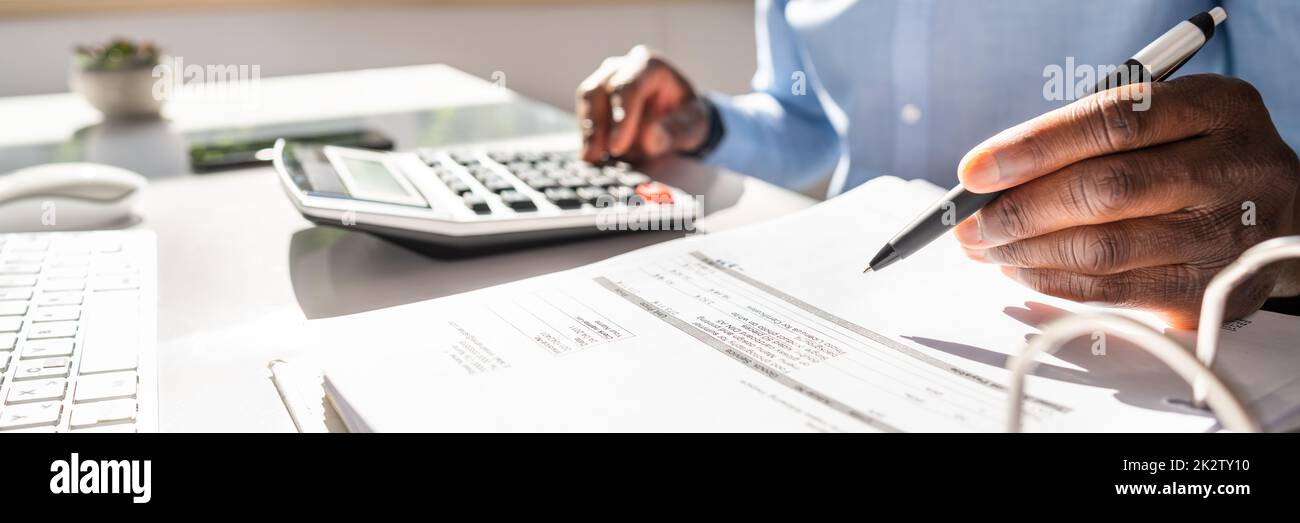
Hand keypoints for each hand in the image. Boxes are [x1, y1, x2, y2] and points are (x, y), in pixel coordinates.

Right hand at [576, 45, 710, 164]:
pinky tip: (591, 156)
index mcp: (650, 65)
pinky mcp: (594, 97)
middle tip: (597, 156)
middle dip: (597, 125)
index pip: (628, 86)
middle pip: (600, 89)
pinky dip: (587, 136)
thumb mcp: (694, 124)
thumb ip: (676, 131)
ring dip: (588, 131)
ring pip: (587, 99)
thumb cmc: (686, 116)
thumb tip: (651, 139)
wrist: (677, 116)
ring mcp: (604, 79)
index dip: (620, 117)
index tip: (617, 146)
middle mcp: (622, 67)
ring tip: (592, 159)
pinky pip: (584, 114)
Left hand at [954, 74, 1299, 327]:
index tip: (976, 170)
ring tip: (986, 246)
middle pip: (1105, 190)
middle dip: (1019, 209)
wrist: (1279, 210)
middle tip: (969, 222)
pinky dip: (1053, 283)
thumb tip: (993, 174)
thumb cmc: (1197, 155)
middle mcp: (1229, 170)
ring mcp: (1223, 235)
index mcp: (1216, 109)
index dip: (1034, 147)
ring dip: (1026, 251)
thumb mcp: (1166, 118)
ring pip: (1104, 249)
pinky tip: (1021, 269)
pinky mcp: (1205, 291)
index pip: (1111, 122)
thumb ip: (1091, 134)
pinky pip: (1112, 293)